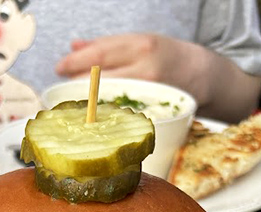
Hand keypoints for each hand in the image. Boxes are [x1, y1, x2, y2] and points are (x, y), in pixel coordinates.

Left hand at [54, 32, 260, 121]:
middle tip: (59, 92)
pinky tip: (93, 119)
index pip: (101, 52)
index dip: (76, 61)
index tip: (58, 68)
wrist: (202, 75)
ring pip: (110, 97)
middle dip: (77, 84)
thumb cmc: (166, 57)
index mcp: (140, 44)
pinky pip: (123, 114)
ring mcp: (150, 90)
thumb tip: (74, 46)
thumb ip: (106, 45)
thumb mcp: (138, 43)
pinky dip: (105, 115)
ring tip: (72, 106)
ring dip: (87, 102)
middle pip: (103, 76)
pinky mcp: (154, 110)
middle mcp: (146, 66)